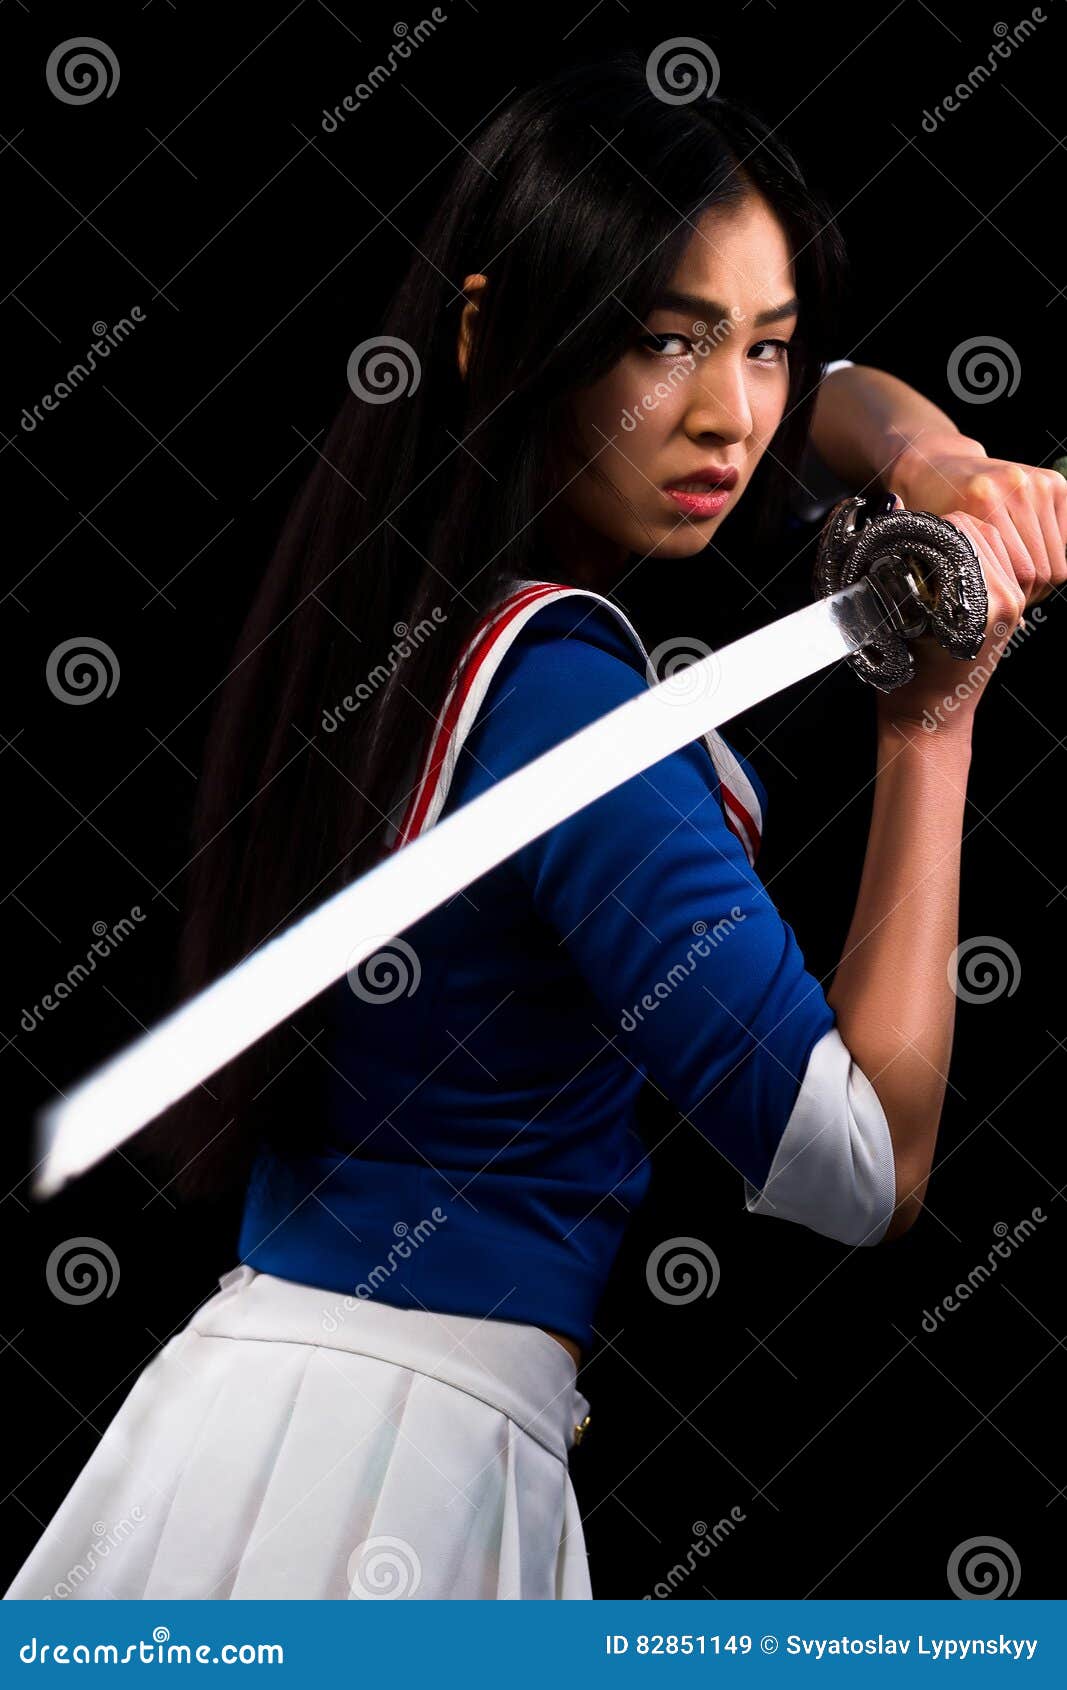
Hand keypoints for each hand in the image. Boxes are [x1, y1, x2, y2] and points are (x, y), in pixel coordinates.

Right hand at [875, 499, 1050, 732]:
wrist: (929, 716)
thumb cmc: (905, 679)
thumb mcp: (892, 619)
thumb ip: (897, 567)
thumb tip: (896, 514)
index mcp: (980, 600)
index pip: (960, 530)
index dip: (929, 526)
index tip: (907, 539)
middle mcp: (1004, 598)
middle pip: (980, 529)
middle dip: (946, 530)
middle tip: (918, 545)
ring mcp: (1012, 602)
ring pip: (991, 540)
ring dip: (961, 539)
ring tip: (933, 556)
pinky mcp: (1011, 608)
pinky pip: (998, 561)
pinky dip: (974, 555)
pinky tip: (951, 569)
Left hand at [888, 431, 1066, 605]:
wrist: (939, 465)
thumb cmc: (931, 510)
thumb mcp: (933, 540)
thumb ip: (951, 569)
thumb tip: (984, 616)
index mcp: (982, 501)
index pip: (1022, 573)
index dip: (1015, 599)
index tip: (999, 607)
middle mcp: (1015, 487)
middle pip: (1043, 567)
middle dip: (1029, 592)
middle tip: (1009, 598)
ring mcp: (1036, 483)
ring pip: (1057, 557)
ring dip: (1041, 576)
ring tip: (1016, 581)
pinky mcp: (1052, 482)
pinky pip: (1065, 538)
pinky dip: (1050, 554)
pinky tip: (1028, 558)